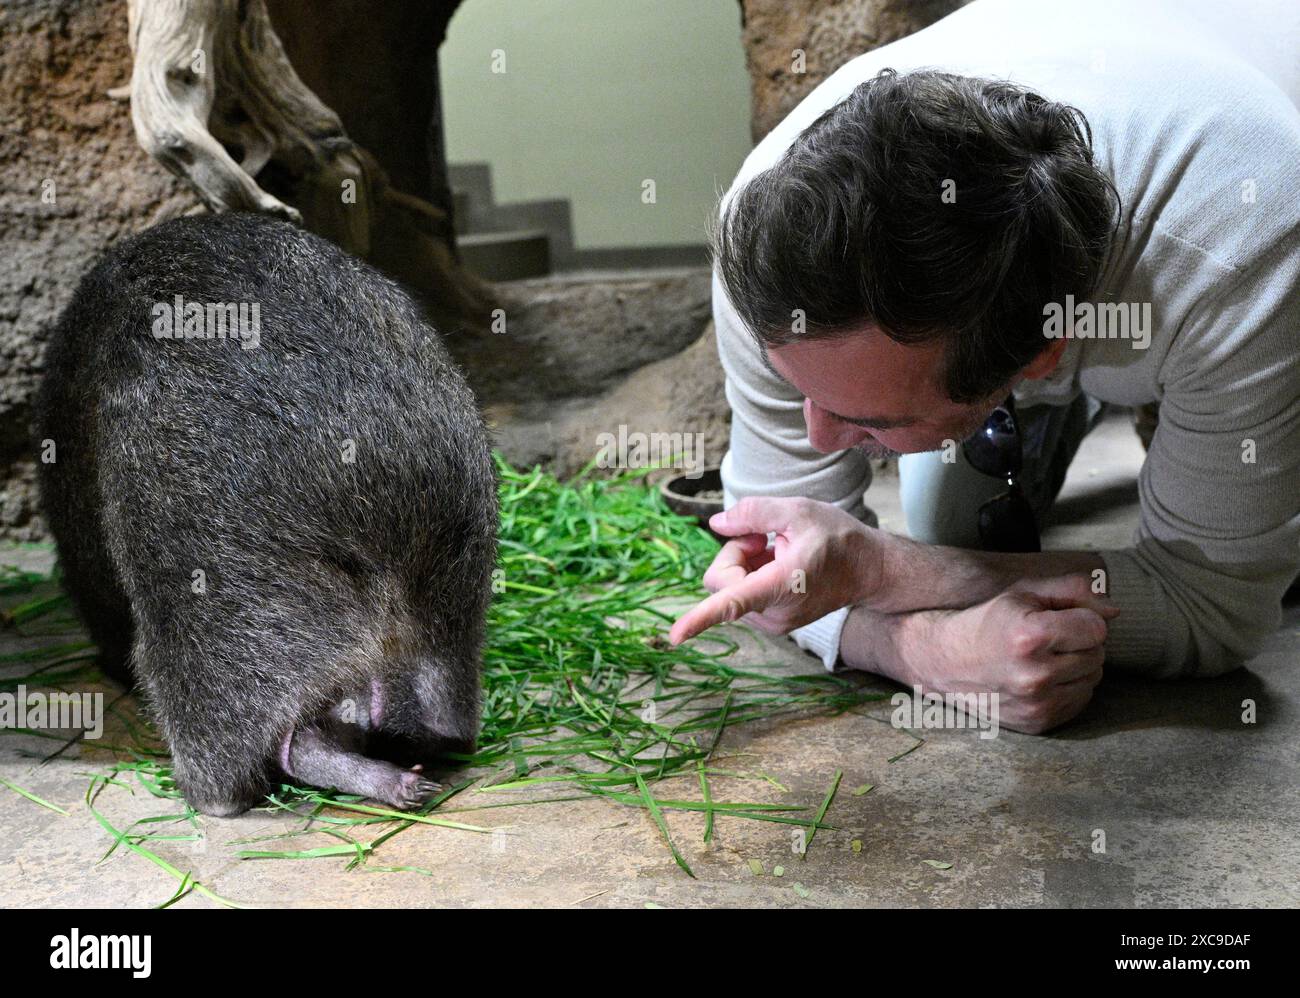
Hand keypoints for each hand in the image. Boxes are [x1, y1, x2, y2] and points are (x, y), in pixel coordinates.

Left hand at [668, 497, 879, 644]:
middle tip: (766, 537)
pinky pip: (740, 595)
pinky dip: (752, 574)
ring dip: (746, 563)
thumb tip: (715, 525)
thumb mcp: (798, 510)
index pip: (734, 602)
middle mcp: (775, 613)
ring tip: (781, 552)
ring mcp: (773, 623)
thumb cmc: (837, 537)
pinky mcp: (772, 624)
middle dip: (734, 553)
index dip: (700, 618)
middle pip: (720, 580)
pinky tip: (780, 564)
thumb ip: (752, 513)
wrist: (868, 569)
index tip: (675, 637)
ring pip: (728, 587)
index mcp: (783, 585)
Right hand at [907, 575, 1118, 733]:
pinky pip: (1080, 701)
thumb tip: (1115, 610)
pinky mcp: (1038, 723)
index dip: (1081, 619)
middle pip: (1098, 654)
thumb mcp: (1023, 593)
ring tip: (1045, 657)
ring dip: (1077, 665)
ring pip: (1093, 679)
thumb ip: (1073, 590)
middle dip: (1080, 642)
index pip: (1097, 628)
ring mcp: (1037, 704)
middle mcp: (1035, 675)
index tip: (1058, 619)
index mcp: (1030, 636)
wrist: (945, 661)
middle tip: (1049, 638)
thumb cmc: (987, 621)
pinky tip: (1043, 677)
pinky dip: (1070, 687)